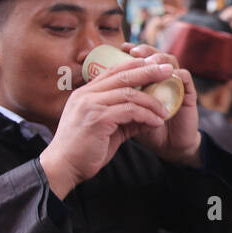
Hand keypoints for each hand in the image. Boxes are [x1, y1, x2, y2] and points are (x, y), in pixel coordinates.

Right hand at [40, 50, 186, 198]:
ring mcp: (91, 105)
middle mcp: (86, 95)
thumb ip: (125, 119)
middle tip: (168, 70)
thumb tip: (149, 116)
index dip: (135, 65)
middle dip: (148, 71)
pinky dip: (146, 115)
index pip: (113, 71)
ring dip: (151, 101)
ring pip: (129, 93)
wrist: (63, 167)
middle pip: (123, 75)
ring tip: (165, 111)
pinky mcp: (98, 119)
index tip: (154, 65)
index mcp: (86, 93)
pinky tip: (156, 122)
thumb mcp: (107, 130)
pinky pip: (130, 111)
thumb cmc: (84, 151)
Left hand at [124, 46, 201, 165]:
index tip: (120, 48)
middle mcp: (162, 79)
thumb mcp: (128, 113)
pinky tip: (166, 75)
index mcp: (148, 80)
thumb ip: (118, 99)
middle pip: (156, 55)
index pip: (142, 58)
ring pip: (171, 62)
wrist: (168, 147)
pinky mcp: (188, 94)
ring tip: (149, 63)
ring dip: (160, 59)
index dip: (132, 51)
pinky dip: (175, 74)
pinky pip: (185, 78)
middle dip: (145, 51)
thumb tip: (93, 86)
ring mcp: (176, 84)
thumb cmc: (147, 130)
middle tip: (133, 52)